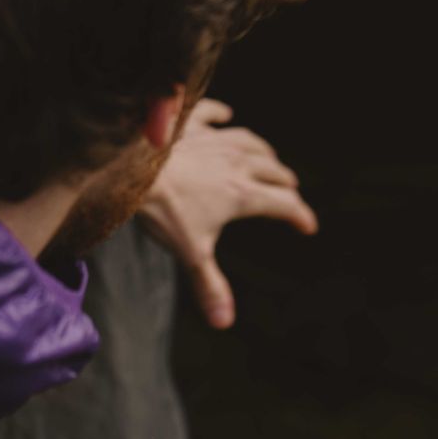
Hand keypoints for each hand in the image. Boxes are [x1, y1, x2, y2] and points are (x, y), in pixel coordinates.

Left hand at [138, 98, 317, 329]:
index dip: (300, 216)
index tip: (309, 226)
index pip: (283, 204)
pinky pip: (210, 114)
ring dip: (264, 150)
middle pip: (273, 170)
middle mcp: (235, 163)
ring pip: (249, 141)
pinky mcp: (187, 125)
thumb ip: (209, 286)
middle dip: (285, 182)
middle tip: (291, 190)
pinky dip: (221, 115)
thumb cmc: (162, 211)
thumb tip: (224, 324)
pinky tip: (226, 115)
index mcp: (242, 194)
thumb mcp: (191, 253)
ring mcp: (211, 140)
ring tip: (270, 158)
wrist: (129, 169)